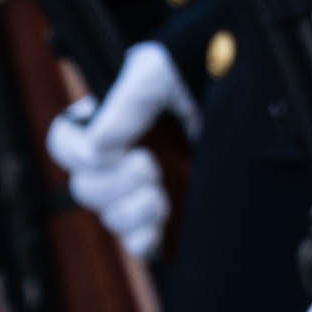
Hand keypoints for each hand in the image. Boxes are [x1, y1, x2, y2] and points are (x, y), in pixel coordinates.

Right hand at [41, 40, 191, 264]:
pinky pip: (140, 242)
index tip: (103, 153)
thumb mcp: (161, 70)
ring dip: (132, 212)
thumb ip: (127, 101)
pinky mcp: (168, 216)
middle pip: (85, 188)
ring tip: (161, 197)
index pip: (64, 143)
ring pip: (111, 218)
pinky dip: (144, 240)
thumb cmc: (202, 69)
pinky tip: (159, 227)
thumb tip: (98, 145)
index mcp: (107, 119)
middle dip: (113, 184)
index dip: (74, 153)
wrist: (247, 100)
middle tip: (150, 168)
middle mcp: (119, 158)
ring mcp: (142, 190)